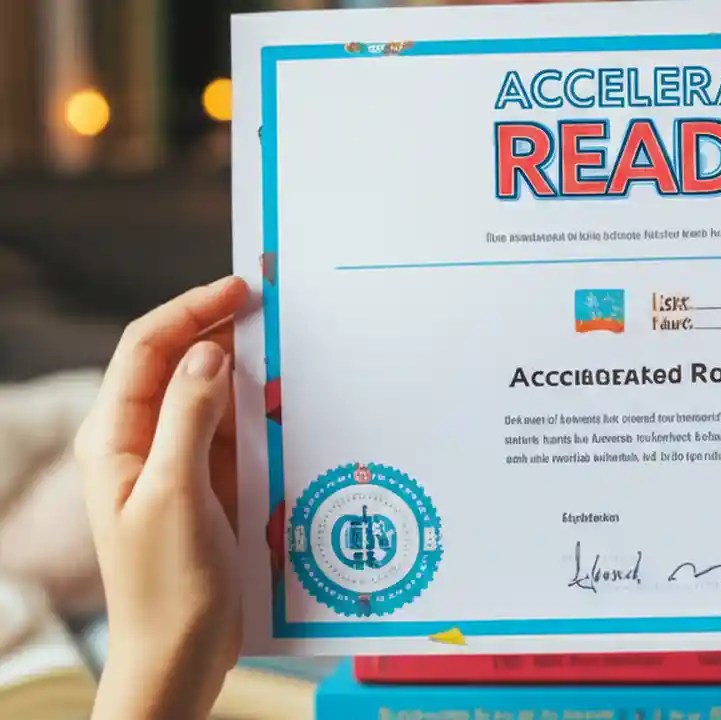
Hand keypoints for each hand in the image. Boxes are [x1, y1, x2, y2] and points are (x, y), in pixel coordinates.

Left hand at [77, 276, 249, 719]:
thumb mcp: (175, 496)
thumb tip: (208, 353)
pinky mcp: (208, 484)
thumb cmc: (167, 587)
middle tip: (278, 309)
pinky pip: (235, 431)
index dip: (192, 309)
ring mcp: (177, 461)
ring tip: (291, 350)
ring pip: (212, 394)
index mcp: (115, 438)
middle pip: (179, 362)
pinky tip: (290, 405)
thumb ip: (188, 419)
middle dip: (224, 329)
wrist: (180, 657)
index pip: (146, 348)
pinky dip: (261, 411)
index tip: (242, 289)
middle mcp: (141, 440)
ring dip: (249, 370)